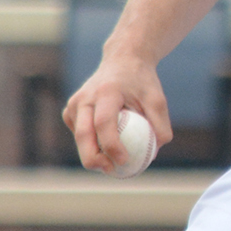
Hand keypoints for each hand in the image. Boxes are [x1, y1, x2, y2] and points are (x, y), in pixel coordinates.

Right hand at [63, 53, 172, 173]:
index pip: (104, 123)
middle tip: (112, 170)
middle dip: (94, 159)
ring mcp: (74, 104)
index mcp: (106, 91)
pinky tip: (107, 141)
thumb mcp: (158, 100)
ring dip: (93, 154)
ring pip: (78, 138)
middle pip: (83, 135)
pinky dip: (91, 144)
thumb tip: (152, 155)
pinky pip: (79, 135)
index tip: (125, 161)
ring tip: (114, 161)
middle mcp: (85, 97)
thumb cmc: (142, 83)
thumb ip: (160, 127)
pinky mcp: (71, 111)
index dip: (112, 145)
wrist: (122, 60)